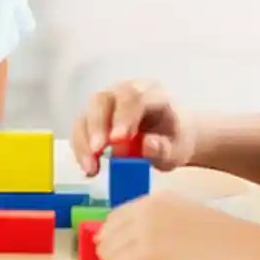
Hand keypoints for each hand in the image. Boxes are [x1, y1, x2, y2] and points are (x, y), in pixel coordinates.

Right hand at [71, 79, 196, 176]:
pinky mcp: (95, 115)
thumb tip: (147, 144)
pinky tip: (89, 168)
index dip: (123, 116)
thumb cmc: (174, 139)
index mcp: (152, 93)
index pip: (134, 97)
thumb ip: (164, 148)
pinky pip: (81, 127)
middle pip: (104, 99)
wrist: (171, 136)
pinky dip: (81, 147)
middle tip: (97, 151)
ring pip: (88, 111)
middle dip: (97, 125)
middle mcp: (125, 91)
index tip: (117, 139)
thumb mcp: (178, 148)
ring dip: (84, 139)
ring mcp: (108, 101)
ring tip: (90, 168)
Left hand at [96, 192, 259, 259]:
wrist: (240, 248)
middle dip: (113, 251)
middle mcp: (147, 208)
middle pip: (107, 233)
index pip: (115, 217)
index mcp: (155, 200)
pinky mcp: (148, 249)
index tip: (117, 252)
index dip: (113, 237)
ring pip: (109, 251)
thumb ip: (155, 224)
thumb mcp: (183, 221)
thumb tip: (124, 243)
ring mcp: (145, 227)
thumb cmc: (220, 241)